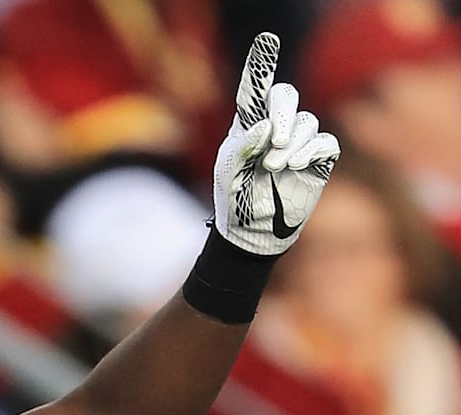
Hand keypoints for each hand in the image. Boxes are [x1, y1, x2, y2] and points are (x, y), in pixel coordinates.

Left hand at [212, 33, 340, 255]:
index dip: (261, 67)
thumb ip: (241, 146)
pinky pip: (327, 143)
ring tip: (275, 166)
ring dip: (293, 143)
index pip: (255, 90)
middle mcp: (274, 128)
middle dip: (284, 112)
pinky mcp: (318, 160)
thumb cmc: (235, 199)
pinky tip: (296, 166)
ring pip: (308, 123)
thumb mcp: (228, 172)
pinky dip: (313, 151)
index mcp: (247, 124)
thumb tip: (264, 124)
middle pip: (287, 98)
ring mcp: (298, 143)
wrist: (252, 231)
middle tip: (275, 139)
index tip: (266, 43)